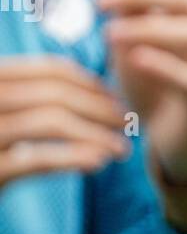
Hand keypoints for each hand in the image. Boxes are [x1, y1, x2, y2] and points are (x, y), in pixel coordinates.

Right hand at [0, 55, 127, 189]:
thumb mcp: (8, 114)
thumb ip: (36, 100)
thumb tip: (97, 93)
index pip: (47, 71)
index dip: (90, 83)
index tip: (117, 100)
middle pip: (55, 93)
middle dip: (100, 107)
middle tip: (128, 124)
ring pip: (51, 121)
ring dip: (96, 132)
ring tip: (122, 148)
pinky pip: (37, 159)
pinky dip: (73, 157)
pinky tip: (98, 162)